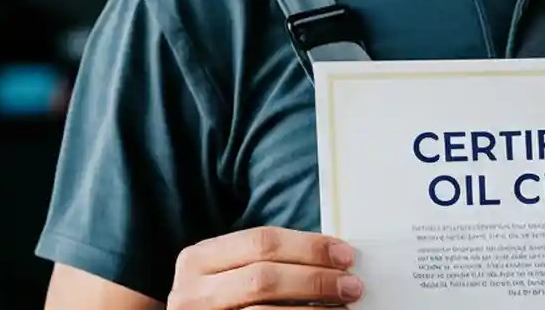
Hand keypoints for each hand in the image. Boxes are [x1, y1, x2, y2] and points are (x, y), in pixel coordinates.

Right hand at [166, 226, 364, 308]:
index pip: (262, 240)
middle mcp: (192, 292)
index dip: (309, 246)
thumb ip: (269, 260)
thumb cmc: (223, 298)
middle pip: (264, 277)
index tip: (346, 255)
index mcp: (199, 258)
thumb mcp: (231, 271)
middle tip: (352, 285)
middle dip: (315, 280)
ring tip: (343, 307)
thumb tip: (333, 256)